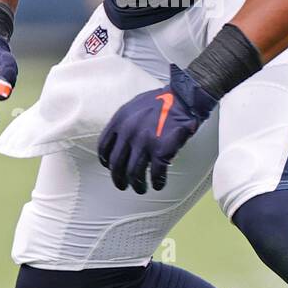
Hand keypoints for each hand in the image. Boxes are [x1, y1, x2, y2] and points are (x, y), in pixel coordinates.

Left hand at [98, 64, 216, 193]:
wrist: (184, 98)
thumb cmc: (162, 101)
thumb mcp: (134, 106)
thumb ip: (125, 123)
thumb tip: (120, 141)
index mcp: (120, 121)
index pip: (104, 147)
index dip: (106, 161)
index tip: (109, 167)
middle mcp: (128, 133)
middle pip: (117, 165)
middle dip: (119, 179)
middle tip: (123, 185)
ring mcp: (144, 142)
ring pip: (134, 173)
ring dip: (137, 185)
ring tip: (141, 189)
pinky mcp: (161, 150)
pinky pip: (156, 173)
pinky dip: (157, 182)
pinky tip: (159, 184)